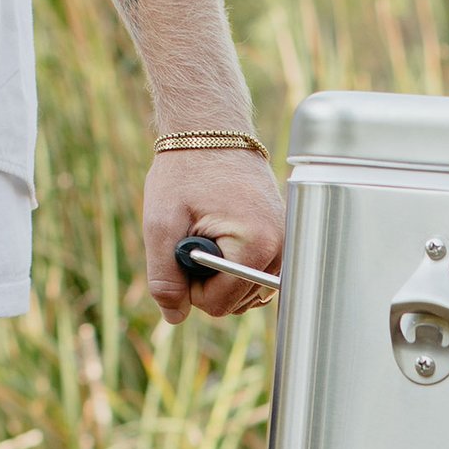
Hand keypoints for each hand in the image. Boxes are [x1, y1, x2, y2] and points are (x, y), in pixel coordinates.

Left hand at [141, 149, 285, 321]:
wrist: (210, 132)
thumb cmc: (185, 172)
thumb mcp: (161, 224)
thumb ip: (164, 276)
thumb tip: (175, 316)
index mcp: (256, 245)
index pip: (220, 303)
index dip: (190, 287)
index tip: (182, 251)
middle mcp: (282, 248)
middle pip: (236, 302)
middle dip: (208, 282)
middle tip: (194, 239)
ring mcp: (287, 244)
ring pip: (249, 294)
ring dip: (222, 277)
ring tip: (209, 236)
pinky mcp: (285, 240)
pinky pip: (259, 277)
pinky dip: (236, 270)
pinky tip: (223, 243)